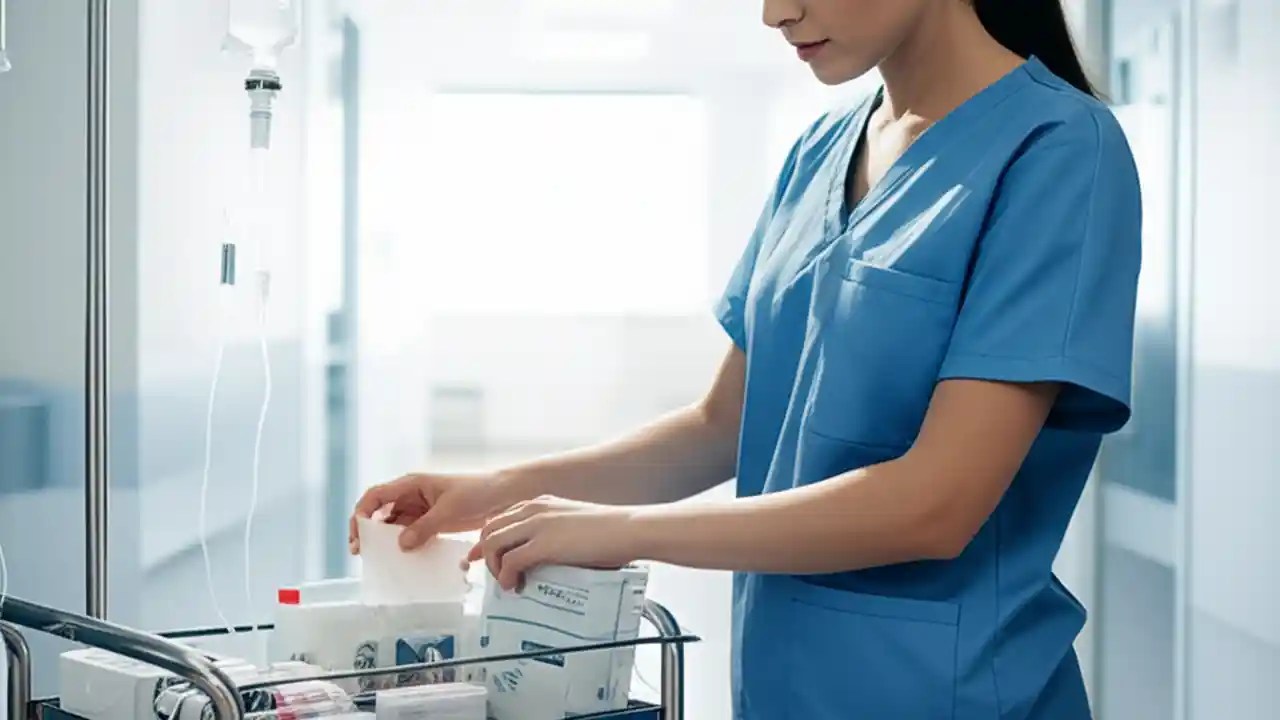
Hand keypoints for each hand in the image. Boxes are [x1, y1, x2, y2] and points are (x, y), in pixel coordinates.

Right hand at [349, 472, 505, 552]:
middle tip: (361, 553)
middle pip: (381, 513)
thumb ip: (424, 527)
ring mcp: (422, 510)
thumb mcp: (449, 509)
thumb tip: (400, 545)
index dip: (362, 513)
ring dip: (386, 541)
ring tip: (379, 561)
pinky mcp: (433, 523)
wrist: (505, 494)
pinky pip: (411, 535)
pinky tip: (402, 561)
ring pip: (394, 526)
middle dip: (368, 531)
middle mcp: (412, 496)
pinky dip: (405, 546)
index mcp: (411, 484)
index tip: (358, 534)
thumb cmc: (478, 492)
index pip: (376, 496)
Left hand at [468, 496, 641, 590]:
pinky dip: (506, 576)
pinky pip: (510, 561)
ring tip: (506, 582)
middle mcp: (534, 510)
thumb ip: (556, 535)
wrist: (628, 529)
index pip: (501, 518)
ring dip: (494, 566)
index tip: (481, 556)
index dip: (488, 539)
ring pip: (493, 543)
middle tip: (494, 574)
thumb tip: (548, 559)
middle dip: (486, 554)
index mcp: (541, 504)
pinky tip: (514, 586)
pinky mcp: (544, 544)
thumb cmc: (611, 531)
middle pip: (490, 529)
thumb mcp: (575, 525)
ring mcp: (537, 525)